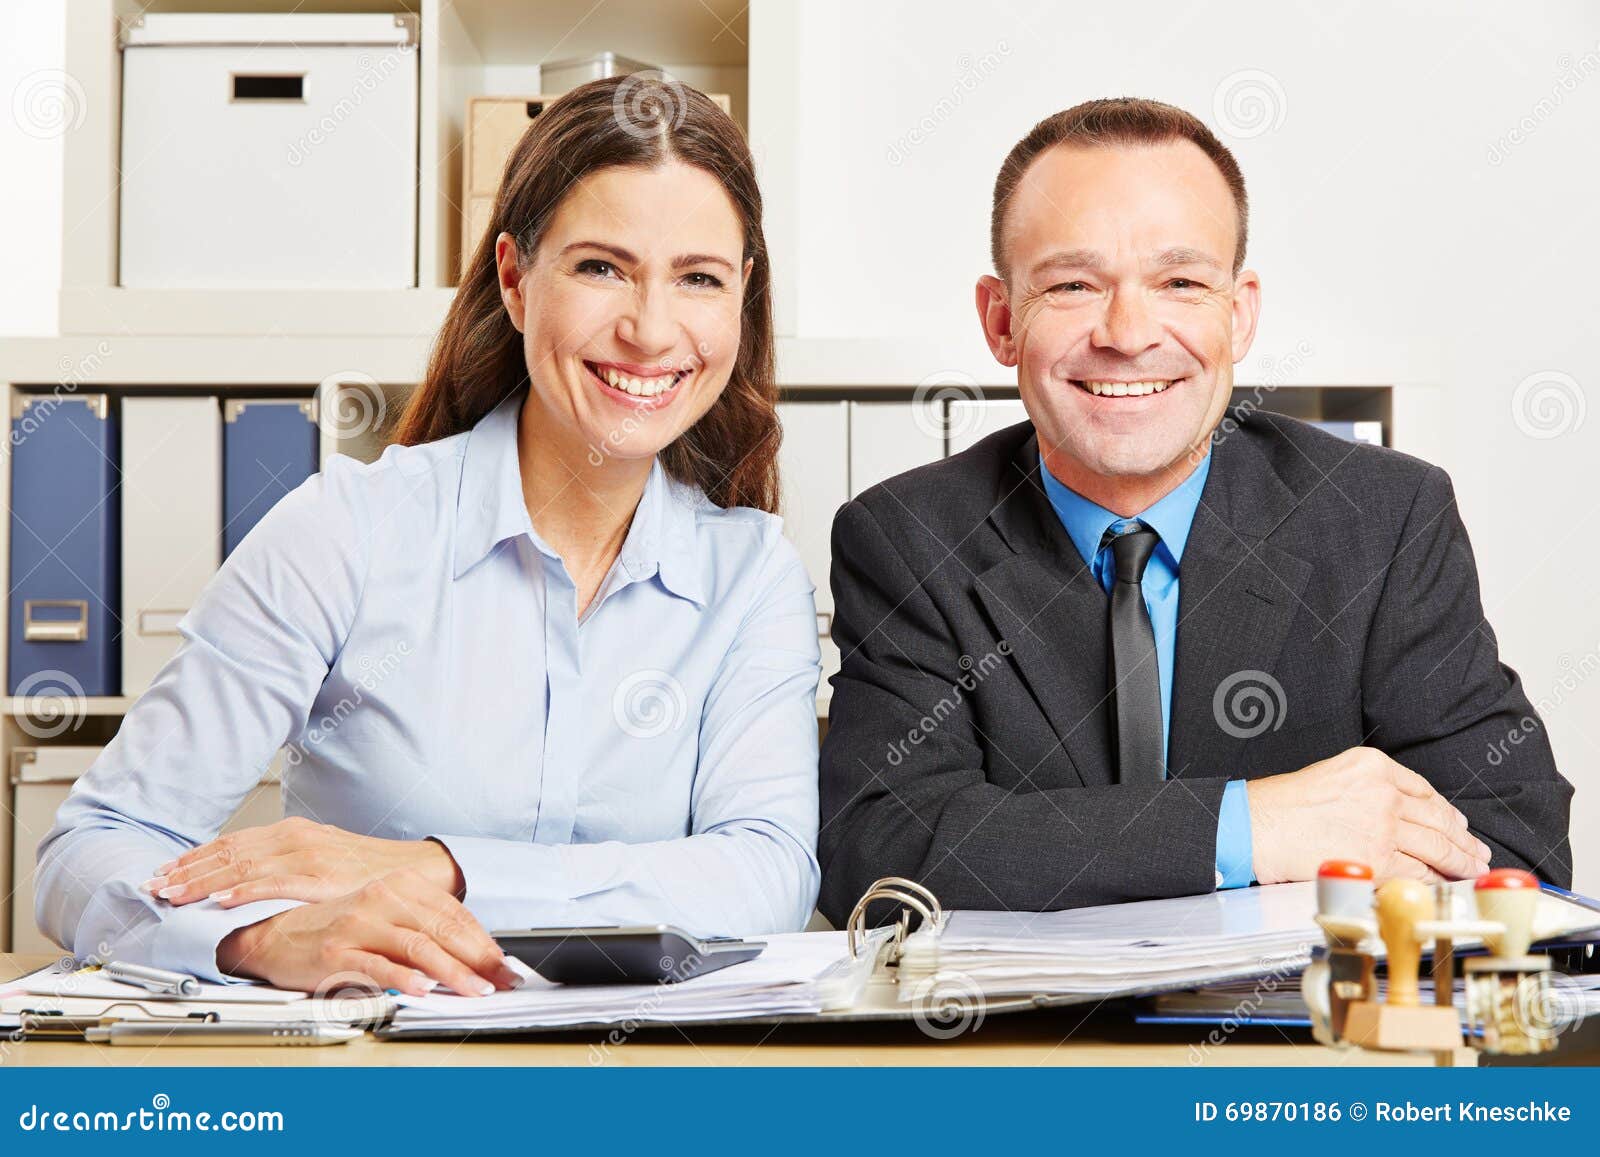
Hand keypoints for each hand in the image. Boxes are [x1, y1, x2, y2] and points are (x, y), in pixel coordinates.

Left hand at [144, 816, 464, 907]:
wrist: (412, 872)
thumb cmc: (365, 871)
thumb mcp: (321, 858)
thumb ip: (285, 865)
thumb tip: (246, 880)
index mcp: (292, 832)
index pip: (231, 842)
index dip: (194, 857)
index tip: (165, 871)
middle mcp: (295, 838)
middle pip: (228, 851)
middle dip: (187, 869)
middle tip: (154, 885)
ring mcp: (307, 856)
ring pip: (242, 865)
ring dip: (202, 881)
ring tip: (173, 894)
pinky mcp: (319, 879)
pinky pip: (274, 884)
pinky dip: (243, 890)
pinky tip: (221, 899)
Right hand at [215, 867, 520, 996]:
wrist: (273, 934)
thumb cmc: (335, 928)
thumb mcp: (385, 918)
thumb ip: (423, 931)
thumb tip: (471, 957)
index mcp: (400, 885)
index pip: (454, 914)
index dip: (484, 942)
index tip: (505, 966)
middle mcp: (382, 898)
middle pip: (443, 930)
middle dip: (479, 960)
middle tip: (501, 982)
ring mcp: (359, 923)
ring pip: (418, 947)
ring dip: (453, 972)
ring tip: (474, 990)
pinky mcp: (338, 951)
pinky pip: (378, 966)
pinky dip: (405, 979)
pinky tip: (424, 990)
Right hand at [1246, 746, 1491, 884]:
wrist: (1257, 827)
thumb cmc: (1283, 805)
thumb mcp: (1332, 775)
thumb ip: (1369, 788)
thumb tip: (1403, 815)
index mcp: (1373, 766)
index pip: (1424, 791)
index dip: (1446, 812)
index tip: (1458, 825)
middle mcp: (1383, 792)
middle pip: (1438, 819)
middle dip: (1462, 840)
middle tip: (1476, 851)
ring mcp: (1383, 827)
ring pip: (1436, 847)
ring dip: (1458, 861)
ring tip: (1470, 868)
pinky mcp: (1377, 860)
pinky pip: (1418, 872)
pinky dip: (1435, 880)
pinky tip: (1444, 883)